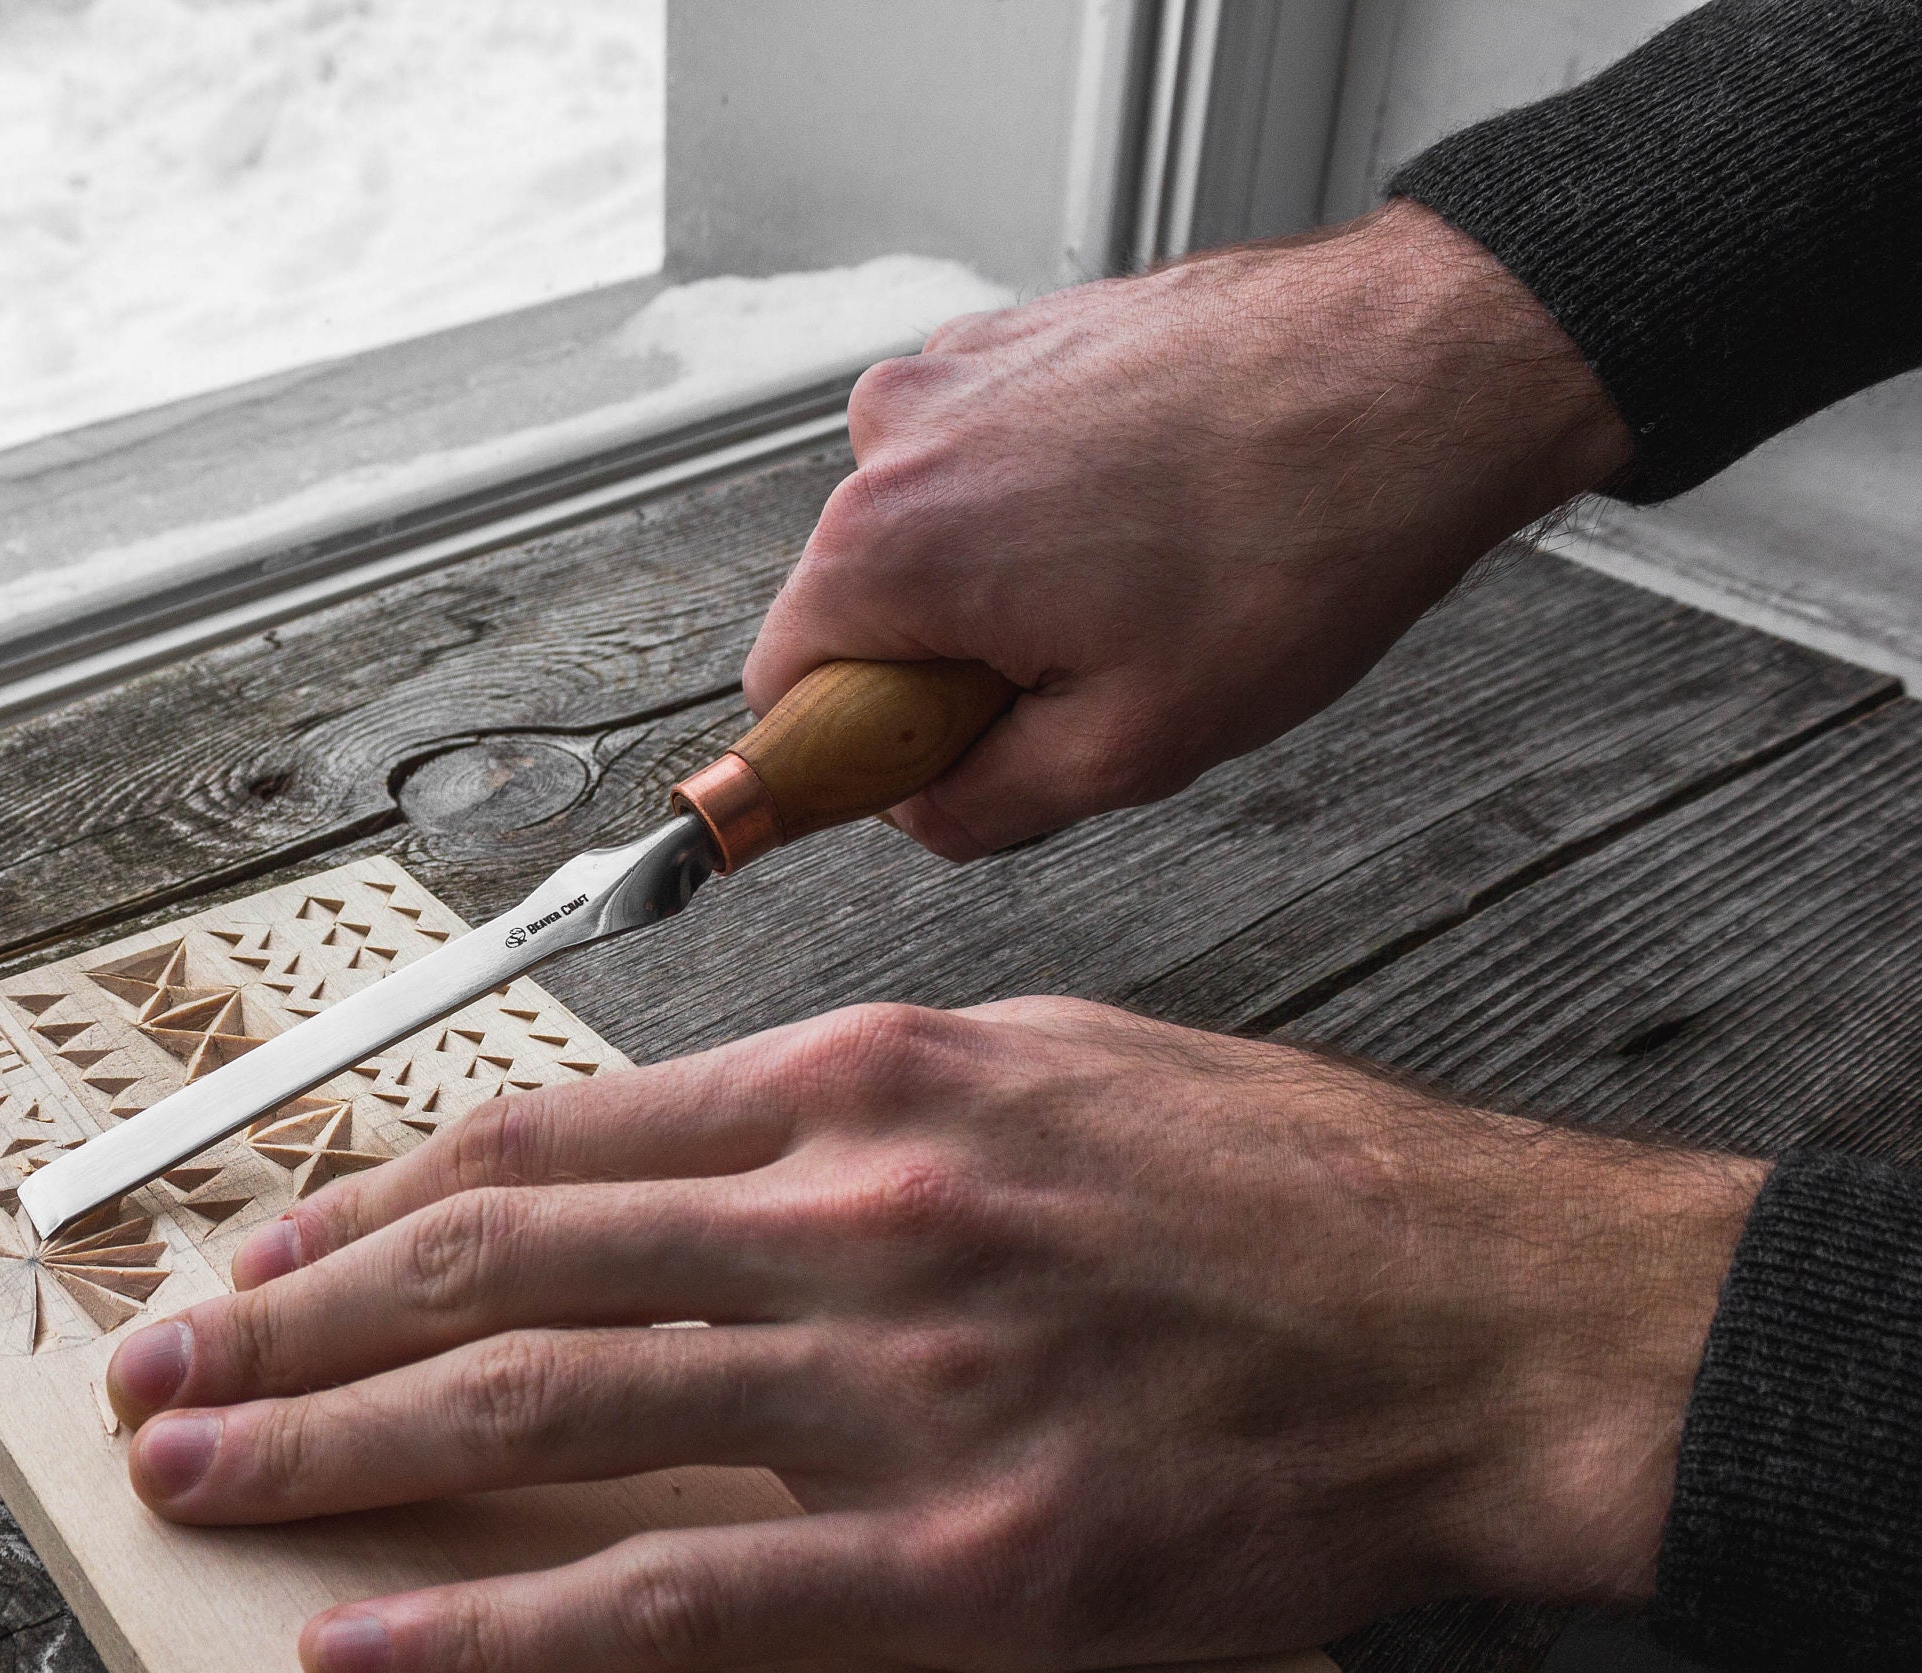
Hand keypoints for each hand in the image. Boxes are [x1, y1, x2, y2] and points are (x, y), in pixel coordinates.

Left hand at [104, 1001, 1761, 1672]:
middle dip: (291, 1323)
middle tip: (159, 1373)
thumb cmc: (1288, 1190)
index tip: (271, 1254)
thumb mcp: (1052, 1060)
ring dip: (334, 1453)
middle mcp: (845, 1211)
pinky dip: (502, 1630)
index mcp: (865, 1080)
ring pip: (538, 1413)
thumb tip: (675, 1152)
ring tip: (199, 1485)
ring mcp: (889, 1386)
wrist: (1494, 1325)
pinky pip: (672, 1597)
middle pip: (495, 1264)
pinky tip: (379, 1648)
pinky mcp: (952, 1560)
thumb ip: (847, 1101)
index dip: (374, 1204)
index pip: (548, 1143)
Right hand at [745, 199, 1633, 859]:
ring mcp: (958, 368)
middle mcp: (894, 438)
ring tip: (1141, 589)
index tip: (944, 760)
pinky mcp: (1021, 332)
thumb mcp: (1131, 748)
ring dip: (1005, 579)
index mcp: (885, 547)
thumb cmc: (1297, 540)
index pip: (782, 696)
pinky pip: (990, 457)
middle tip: (1090, 676)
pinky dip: (1049, 501)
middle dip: (948, 661)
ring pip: (930, 531)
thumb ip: (981, 806)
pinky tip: (1155, 519)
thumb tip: (924, 811)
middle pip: (854, 606)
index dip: (860, 750)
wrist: (1420, 374)